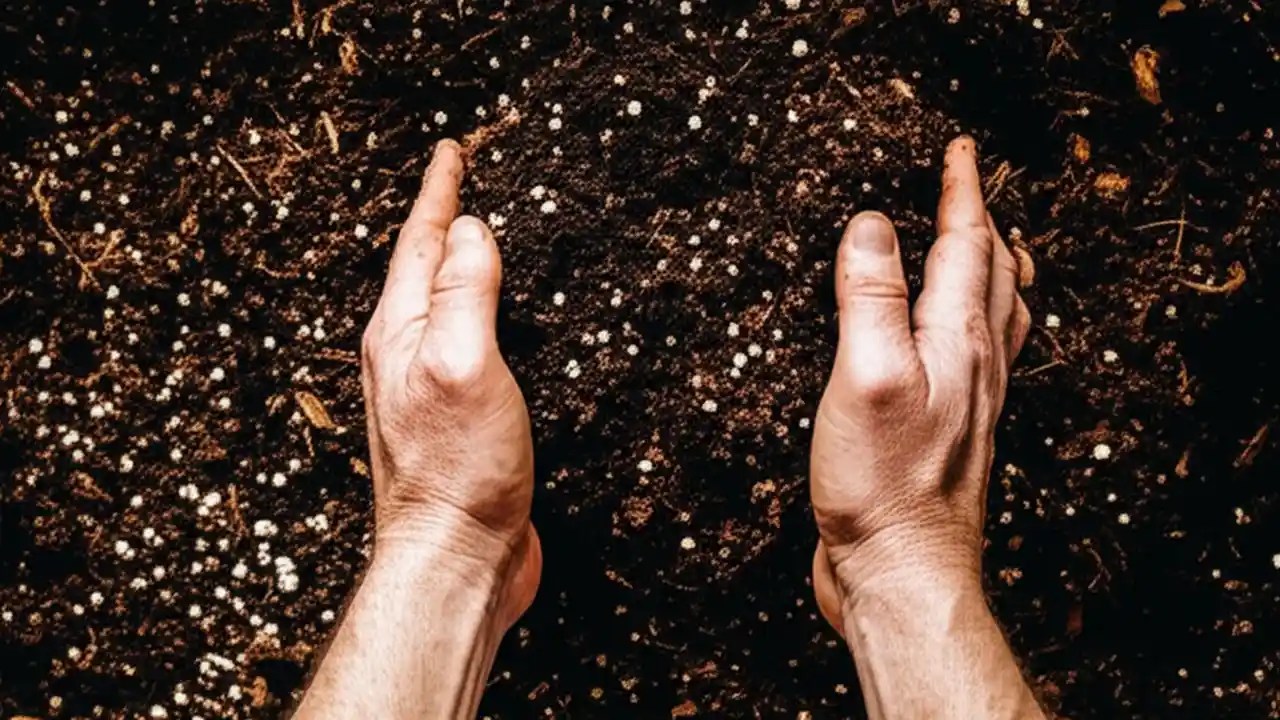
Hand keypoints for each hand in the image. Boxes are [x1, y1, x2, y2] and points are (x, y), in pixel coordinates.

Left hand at [361, 140, 539, 629]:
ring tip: (476, 240)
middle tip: (463, 182)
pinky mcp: (457, 421)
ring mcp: (428, 390)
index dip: (440, 193)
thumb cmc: (457, 471)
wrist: (455, 560)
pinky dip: (486, 318)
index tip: (452, 152)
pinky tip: (500, 325)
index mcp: (400, 333)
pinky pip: (469, 347)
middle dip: (443, 222)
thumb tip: (472, 230)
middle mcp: (405, 356)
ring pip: (444, 308)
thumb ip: (466, 294)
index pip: (421, 243)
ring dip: (460, 268)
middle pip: (424, 269)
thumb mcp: (463, 365)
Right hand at [810, 136, 1030, 630]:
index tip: (957, 150)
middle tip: (966, 187)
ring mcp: (969, 400)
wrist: (904, 571)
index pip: (967, 245)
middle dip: (981, 221)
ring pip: (997, 314)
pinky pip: (981, 353)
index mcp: (958, 341)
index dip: (961, 192)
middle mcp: (976, 365)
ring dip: (992, 269)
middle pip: (993, 274)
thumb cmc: (883, 484)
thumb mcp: (865, 377)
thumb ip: (869, 298)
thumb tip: (872, 226)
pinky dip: (978, 319)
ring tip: (986, 248)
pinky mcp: (949, 431)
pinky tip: (961, 337)